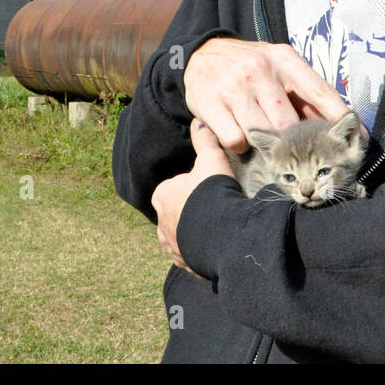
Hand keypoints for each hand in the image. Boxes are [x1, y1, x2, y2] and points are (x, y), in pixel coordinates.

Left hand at [151, 118, 236, 276]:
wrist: (223, 233)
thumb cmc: (212, 192)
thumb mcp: (212, 158)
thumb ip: (204, 139)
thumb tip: (198, 121)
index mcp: (163, 195)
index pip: (171, 187)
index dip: (188, 185)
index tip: (205, 186)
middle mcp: (161, 222)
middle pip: (174, 212)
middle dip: (189, 210)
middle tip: (212, 206)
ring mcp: (172, 245)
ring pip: (179, 235)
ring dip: (192, 231)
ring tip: (214, 226)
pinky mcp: (184, 263)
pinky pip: (189, 255)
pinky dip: (198, 250)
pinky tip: (213, 245)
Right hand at [183, 37, 348, 152]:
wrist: (201, 54)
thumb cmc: (250, 66)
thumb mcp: (278, 67)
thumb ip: (304, 92)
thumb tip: (340, 122)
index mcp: (284, 59)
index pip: (319, 91)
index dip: (339, 116)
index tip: (359, 137)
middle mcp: (260, 70)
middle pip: (289, 122)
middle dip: (293, 138)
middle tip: (292, 144)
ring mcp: (234, 86)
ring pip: (262, 134)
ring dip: (264, 142)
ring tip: (260, 132)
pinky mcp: (211, 103)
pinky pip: (236, 140)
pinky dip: (240, 144)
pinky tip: (237, 129)